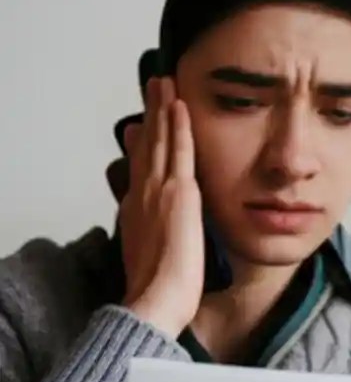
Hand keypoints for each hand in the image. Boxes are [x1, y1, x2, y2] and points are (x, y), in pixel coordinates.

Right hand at [118, 77, 204, 336]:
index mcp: (138, 210)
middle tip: (154, 88)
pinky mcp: (179, 192)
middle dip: (151, 115)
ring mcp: (159, 190)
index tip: (140, 125)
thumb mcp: (152, 257)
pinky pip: (179, 149)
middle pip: (147, 145)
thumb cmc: (159, 290)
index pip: (141, 167)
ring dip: (163, 109)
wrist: (156, 298)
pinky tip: (179, 105)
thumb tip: (156, 230)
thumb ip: (156, 237)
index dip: (142, 142)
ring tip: (164, 83)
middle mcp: (144, 194)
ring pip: (160, 139)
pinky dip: (178, 125)